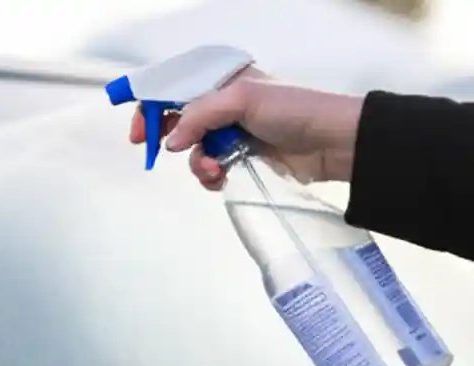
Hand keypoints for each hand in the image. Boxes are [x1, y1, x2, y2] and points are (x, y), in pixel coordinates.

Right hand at [128, 69, 364, 189]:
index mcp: (222, 80)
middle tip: (155, 151)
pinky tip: (220, 177)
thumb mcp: (243, 100)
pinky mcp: (241, 157)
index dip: (152, 105)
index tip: (139, 129)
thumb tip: (170, 142)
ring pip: (192, 149)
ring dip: (196, 162)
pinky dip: (209, 176)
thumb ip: (200, 116)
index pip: (175, 87)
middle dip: (167, 137)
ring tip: (214, 169)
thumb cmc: (294, 110)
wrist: (333, 143)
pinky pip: (210, 168)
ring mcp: (231, 132)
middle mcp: (223, 103)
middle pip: (177, 119)